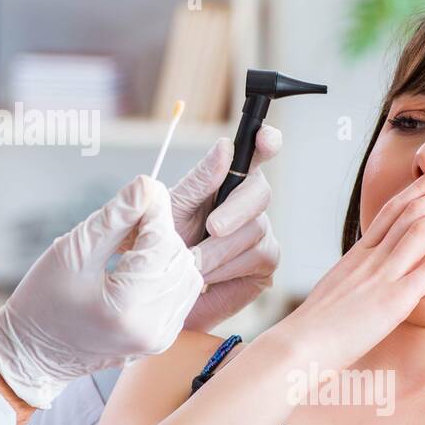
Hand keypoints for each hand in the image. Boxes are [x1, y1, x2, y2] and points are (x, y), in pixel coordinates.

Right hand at [0, 175, 202, 408]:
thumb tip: (148, 184)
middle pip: (178, 258)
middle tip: (127, 222)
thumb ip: (115, 217)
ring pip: (187, 274)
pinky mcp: (163, 338)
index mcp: (127, 308)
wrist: (35, 351)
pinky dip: (165, 272)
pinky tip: (137, 267)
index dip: (155, 211)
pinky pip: (181, 293)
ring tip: (129, 246)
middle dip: (159, 232)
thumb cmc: (43, 301)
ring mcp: (160, 337)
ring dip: (164, 251)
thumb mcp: (73, 251)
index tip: (141, 192)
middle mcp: (152, 329)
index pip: (161, 244)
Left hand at [168, 124, 281, 331]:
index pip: (256, 152)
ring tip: (191, 262)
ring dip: (220, 249)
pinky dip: (228, 269)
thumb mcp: (173, 206)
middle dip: (235, 210)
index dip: (266, 141)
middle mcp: (249, 203)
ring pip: (256, 232)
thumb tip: (225, 146)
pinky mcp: (265, 264)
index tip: (265, 139)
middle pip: (260, 193)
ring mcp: (261, 233)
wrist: (157, 286)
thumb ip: (200, 179)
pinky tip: (206, 277)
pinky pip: (258, 259)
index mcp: (227, 178)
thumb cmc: (162, 239)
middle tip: (211, 228)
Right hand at [268, 167, 424, 371]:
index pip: (390, 210)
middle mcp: (369, 258)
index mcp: (356, 255)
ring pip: (421, 229)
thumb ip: (354, 280)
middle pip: (410, 211)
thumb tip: (364, 280)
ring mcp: (381, 276)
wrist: (299, 345)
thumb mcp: (334, 293)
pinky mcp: (392, 300)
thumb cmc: (312, 328)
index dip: (419, 188)